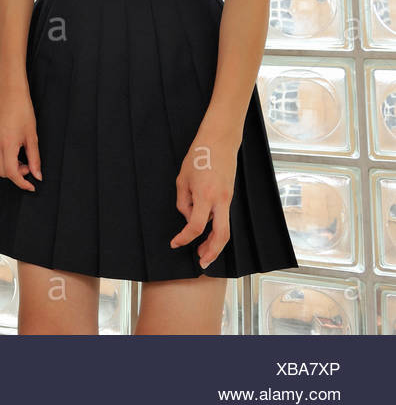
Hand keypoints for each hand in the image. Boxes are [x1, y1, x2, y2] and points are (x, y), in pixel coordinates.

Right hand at [0, 78, 41, 191]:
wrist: (10, 92)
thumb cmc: (22, 109)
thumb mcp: (32, 136)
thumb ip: (35, 158)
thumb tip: (38, 174)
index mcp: (7, 145)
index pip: (12, 173)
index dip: (22, 183)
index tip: (31, 185)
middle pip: (3, 172)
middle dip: (17, 175)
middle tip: (29, 167)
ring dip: (11, 166)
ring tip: (24, 156)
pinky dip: (6, 158)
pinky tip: (16, 149)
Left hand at [170, 134, 237, 268]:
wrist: (219, 141)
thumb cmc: (197, 157)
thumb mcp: (182, 179)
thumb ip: (184, 202)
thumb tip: (189, 218)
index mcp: (205, 196)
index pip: (195, 226)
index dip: (184, 238)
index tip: (175, 244)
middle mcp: (220, 201)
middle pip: (221, 235)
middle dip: (212, 252)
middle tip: (202, 262)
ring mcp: (227, 199)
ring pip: (225, 229)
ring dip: (215, 243)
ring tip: (203, 252)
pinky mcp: (229, 196)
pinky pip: (223, 217)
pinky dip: (215, 228)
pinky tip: (206, 232)